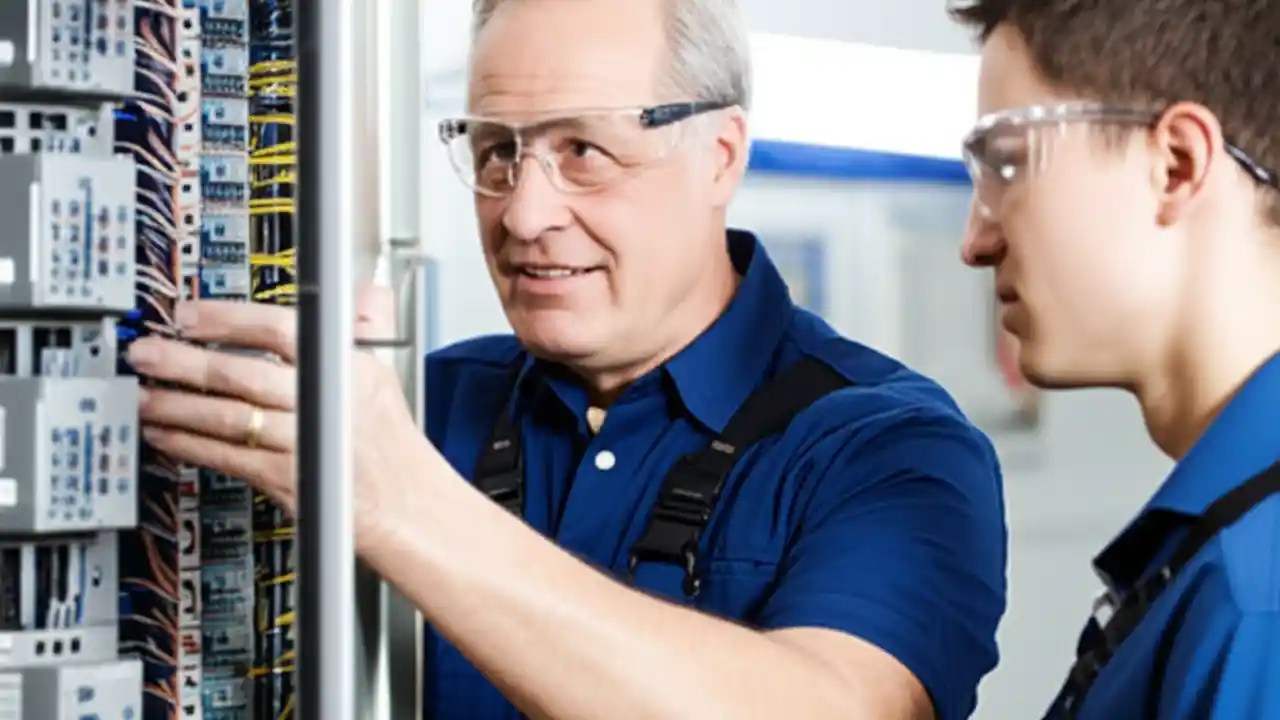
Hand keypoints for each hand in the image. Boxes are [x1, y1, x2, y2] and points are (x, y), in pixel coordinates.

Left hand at [129, 285, 420, 551]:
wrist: (404, 503)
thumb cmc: (389, 442)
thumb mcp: (385, 373)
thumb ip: (367, 325)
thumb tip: (360, 289)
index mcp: (347, 367)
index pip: (280, 330)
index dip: (227, 320)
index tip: (189, 315)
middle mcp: (324, 402)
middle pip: (241, 374)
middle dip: (183, 362)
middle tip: (144, 352)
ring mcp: (303, 442)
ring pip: (226, 417)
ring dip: (176, 405)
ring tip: (142, 394)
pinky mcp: (287, 479)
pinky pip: (226, 457)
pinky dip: (189, 444)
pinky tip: (164, 433)